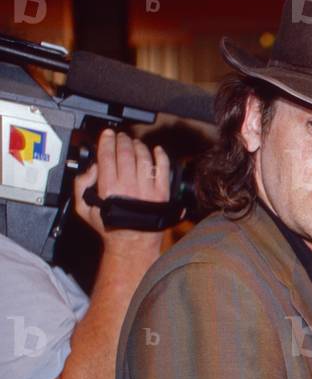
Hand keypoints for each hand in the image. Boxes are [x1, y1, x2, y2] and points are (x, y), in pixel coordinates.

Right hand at [74, 129, 170, 253]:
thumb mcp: (84, 208)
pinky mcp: (162, 193)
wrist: (131, 243)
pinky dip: (161, 156)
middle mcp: (129, 187)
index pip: (107, 156)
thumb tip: (92, 167)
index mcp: (109, 189)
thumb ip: (81, 185)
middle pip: (126, 153)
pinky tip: (157, 150)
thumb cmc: (109, 226)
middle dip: (122, 141)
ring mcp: (147, 190)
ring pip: (144, 158)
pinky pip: (163, 169)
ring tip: (134, 143)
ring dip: (138, 146)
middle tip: (120, 137)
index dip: (107, 141)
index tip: (107, 134)